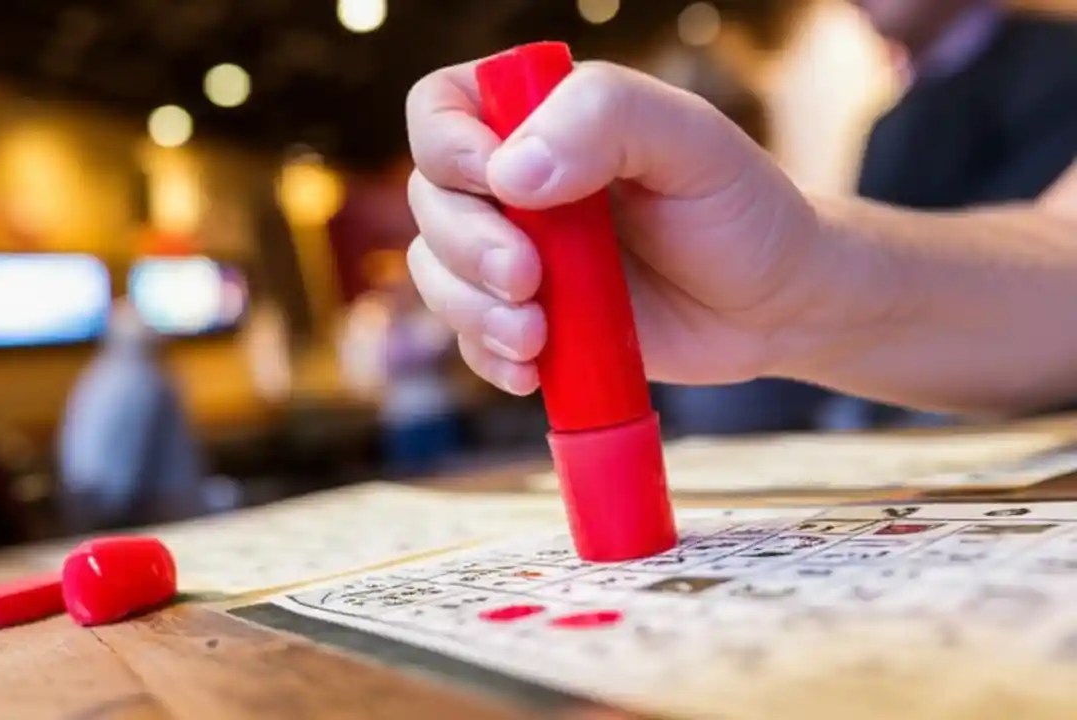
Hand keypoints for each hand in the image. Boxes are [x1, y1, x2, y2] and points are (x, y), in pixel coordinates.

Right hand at [405, 59, 890, 394]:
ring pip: (437, 275)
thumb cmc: (741, 209)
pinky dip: (488, 357)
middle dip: (467, 246)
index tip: (496, 184)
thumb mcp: (692, 141)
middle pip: (429, 201)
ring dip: (472, 310)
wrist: (774, 306)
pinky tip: (534, 369)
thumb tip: (509, 173)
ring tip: (537, 335)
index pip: (441, 110)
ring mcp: (514, 255)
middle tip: (530, 277)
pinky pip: (469, 341)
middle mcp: (513, 183)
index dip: (446, 146)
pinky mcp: (525, 320)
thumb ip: (606, 118)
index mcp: (541, 118)